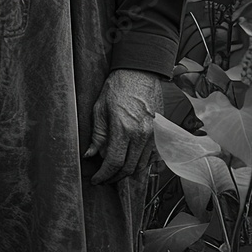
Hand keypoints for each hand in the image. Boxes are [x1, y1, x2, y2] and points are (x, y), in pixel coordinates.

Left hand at [84, 68, 161, 184]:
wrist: (140, 72)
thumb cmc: (118, 87)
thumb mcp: (100, 109)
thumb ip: (97, 135)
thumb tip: (90, 155)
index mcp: (124, 127)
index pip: (114, 162)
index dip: (104, 175)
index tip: (97, 179)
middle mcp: (141, 134)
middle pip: (129, 168)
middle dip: (115, 177)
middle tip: (104, 178)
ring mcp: (154, 134)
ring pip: (142, 165)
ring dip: (128, 173)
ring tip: (115, 172)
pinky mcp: (161, 133)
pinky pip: (152, 157)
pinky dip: (142, 165)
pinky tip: (131, 163)